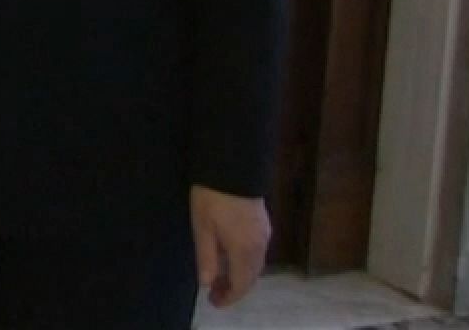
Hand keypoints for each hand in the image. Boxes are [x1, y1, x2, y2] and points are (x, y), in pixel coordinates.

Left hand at [191, 185, 269, 307]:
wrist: (233, 166)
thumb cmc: (212, 198)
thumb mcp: (202, 228)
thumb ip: (206, 257)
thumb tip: (207, 283)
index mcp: (245, 250)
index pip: (242, 284)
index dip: (229, 297)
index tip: (213, 302)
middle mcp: (260, 246)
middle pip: (251, 277)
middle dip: (234, 289)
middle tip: (215, 292)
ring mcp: (265, 234)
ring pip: (256, 265)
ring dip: (240, 276)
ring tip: (220, 277)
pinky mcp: (264, 224)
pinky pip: (257, 253)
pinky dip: (245, 263)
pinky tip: (231, 257)